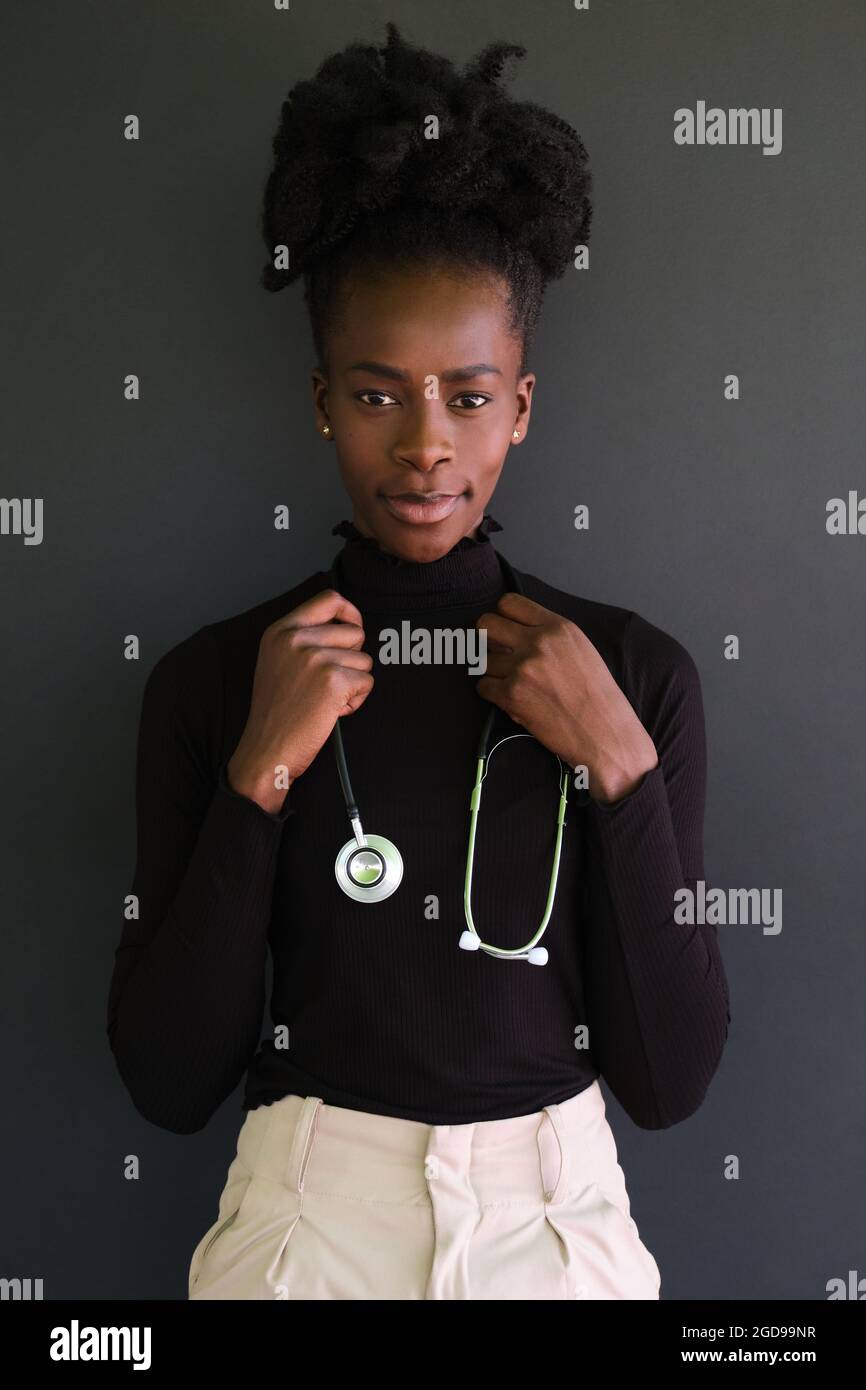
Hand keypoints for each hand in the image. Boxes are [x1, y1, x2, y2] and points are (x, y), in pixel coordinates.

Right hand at [227, 588, 373, 812]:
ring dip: (353, 684)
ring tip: (325, 701)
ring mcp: (315, 658)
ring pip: (364, 659)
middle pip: (354, 633)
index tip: (354, 628)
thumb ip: (304, 639)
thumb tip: (346, 626)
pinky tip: (332, 711)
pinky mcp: (333, 680)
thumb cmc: (275, 713)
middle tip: (327, 684)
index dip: (350, 612)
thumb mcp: (277, 661)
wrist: (266, 750)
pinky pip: (367, 682)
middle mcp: (296, 639)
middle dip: (351, 659)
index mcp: (280, 631)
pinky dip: (356, 700)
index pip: (329, 599)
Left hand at [475, 594, 657, 802]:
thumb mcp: (581, 649)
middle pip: (486, 624)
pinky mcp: (511, 695)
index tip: (505, 630)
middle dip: (486, 639)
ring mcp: (523, 668)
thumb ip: (549, 634)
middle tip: (497, 654)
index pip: (510, 603)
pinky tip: (513, 700)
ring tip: (513, 684)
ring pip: (482, 660)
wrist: (605, 734)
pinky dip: (492, 695)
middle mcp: (538, 643)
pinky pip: (482, 686)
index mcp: (558, 627)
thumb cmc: (597, 696)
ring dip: (492, 672)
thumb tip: (515, 630)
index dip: (502, 616)